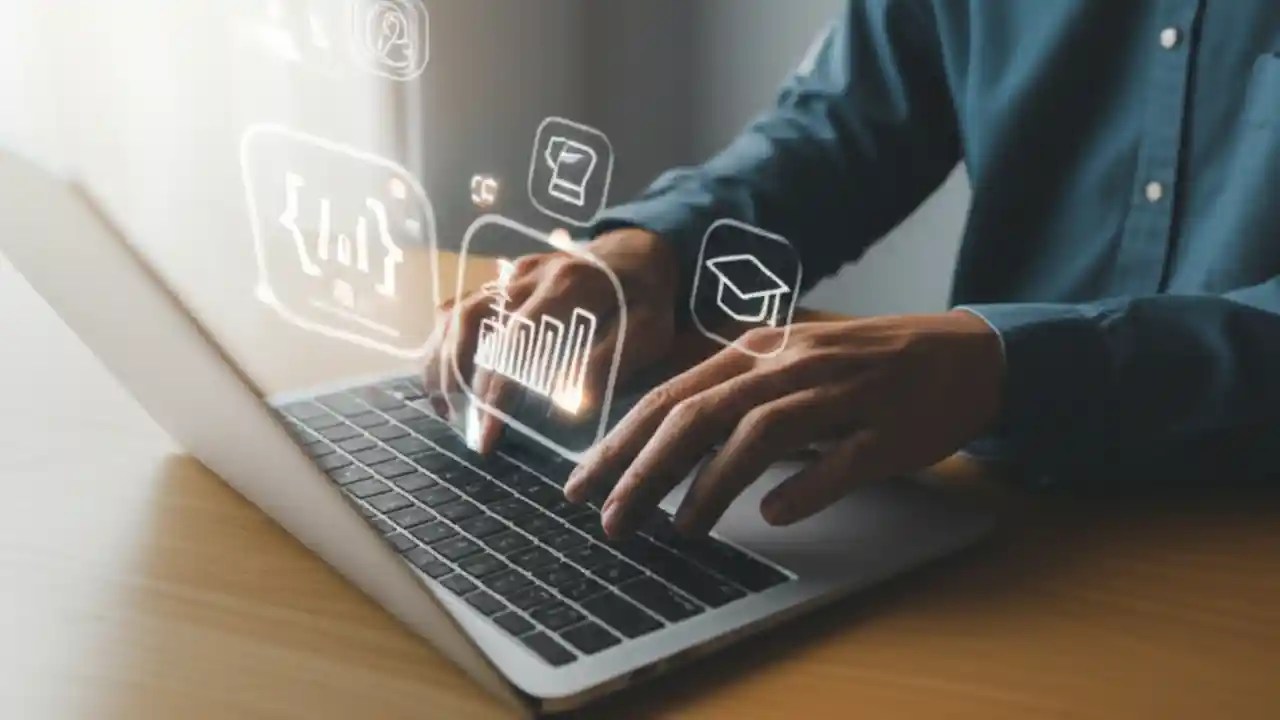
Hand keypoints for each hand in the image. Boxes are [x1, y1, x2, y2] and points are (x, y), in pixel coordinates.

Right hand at [422, 228, 680, 451]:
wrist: (642, 248)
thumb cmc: (647, 296)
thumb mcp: (647, 332)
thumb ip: (605, 364)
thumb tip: (563, 409)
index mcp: (564, 287)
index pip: (512, 343)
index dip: (492, 393)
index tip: (486, 437)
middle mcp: (527, 275)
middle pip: (468, 322)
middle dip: (453, 379)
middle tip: (460, 427)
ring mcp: (511, 275)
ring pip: (456, 312)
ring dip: (441, 361)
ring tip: (444, 408)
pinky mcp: (505, 280)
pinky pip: (461, 305)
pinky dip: (444, 340)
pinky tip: (444, 374)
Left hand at [563, 311, 1004, 537]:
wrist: (963, 354)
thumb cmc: (866, 366)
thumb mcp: (789, 362)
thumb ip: (733, 391)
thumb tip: (668, 438)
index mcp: (761, 349)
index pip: (674, 394)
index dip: (622, 440)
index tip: (584, 483)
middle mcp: (791, 364)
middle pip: (700, 413)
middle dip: (646, 470)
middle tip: (612, 520)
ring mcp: (840, 393)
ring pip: (759, 434)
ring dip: (711, 485)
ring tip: (680, 529)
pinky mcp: (887, 426)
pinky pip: (841, 459)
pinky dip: (806, 486)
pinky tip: (777, 515)